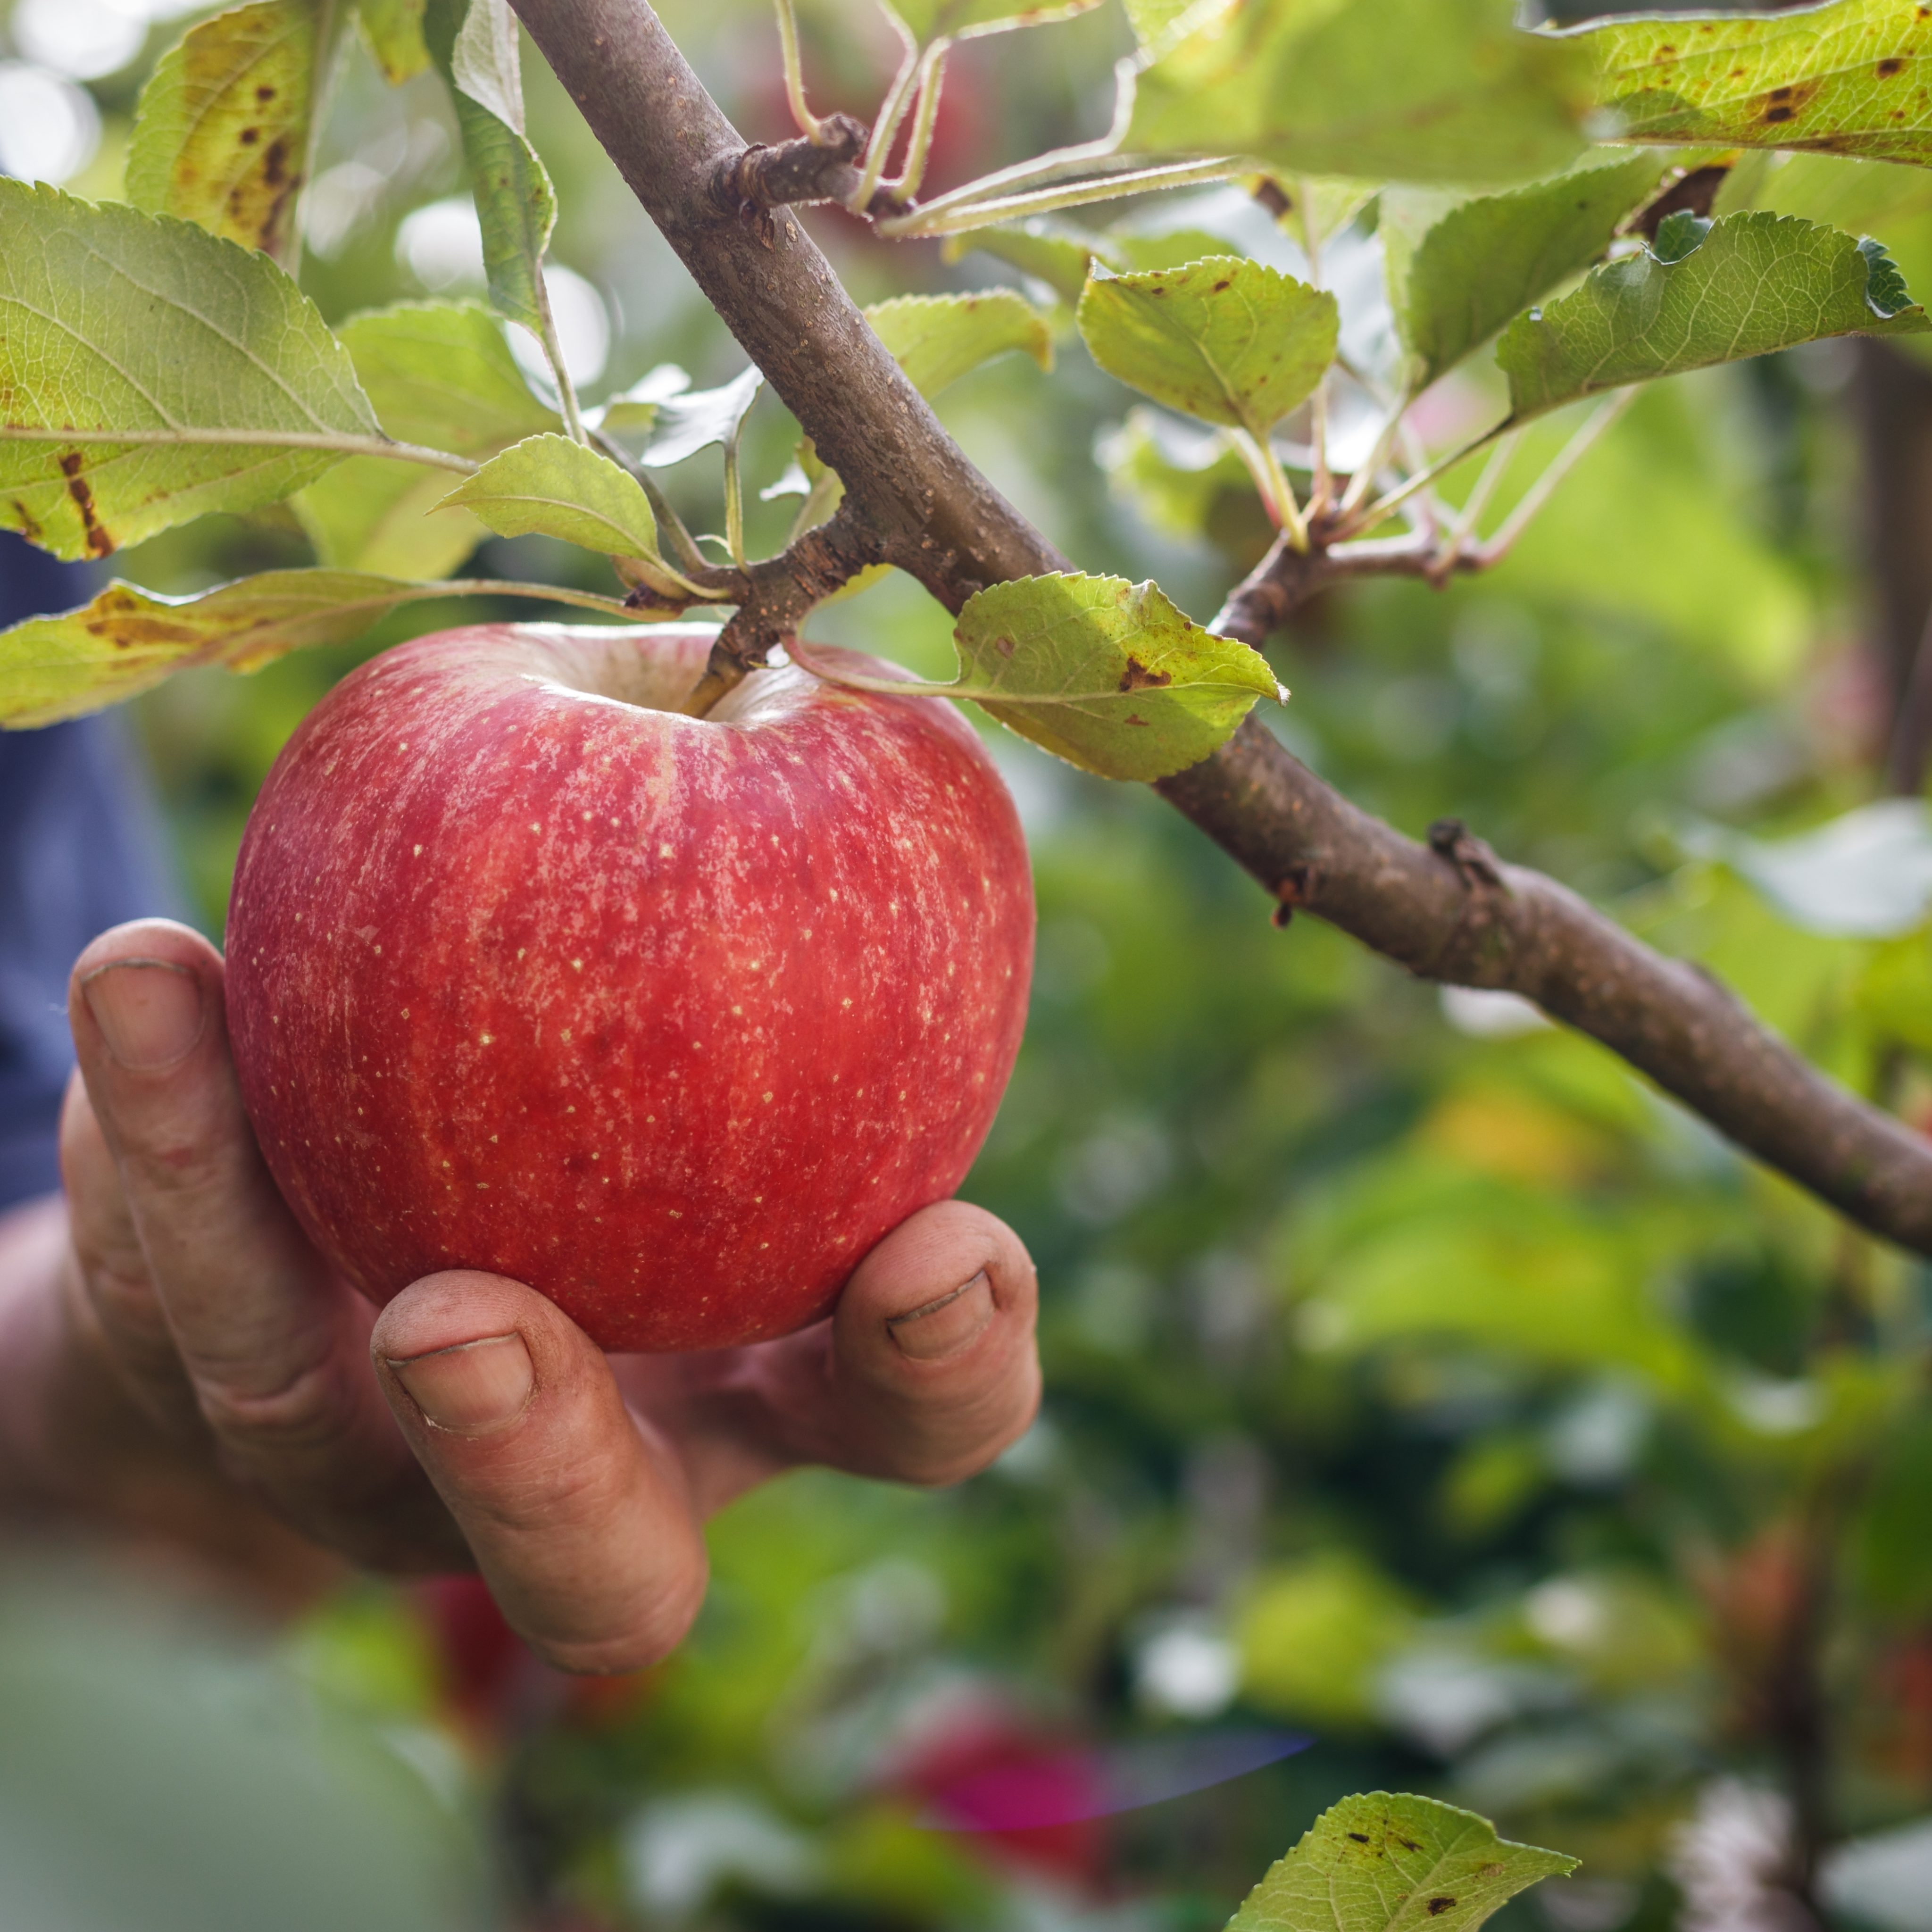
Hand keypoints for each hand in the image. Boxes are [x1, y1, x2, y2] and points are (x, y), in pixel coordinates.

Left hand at [28, 918, 1039, 1671]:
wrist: (383, 1187)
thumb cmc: (625, 1065)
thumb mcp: (724, 987)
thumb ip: (767, 888)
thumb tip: (772, 656)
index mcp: (768, 1371)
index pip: (903, 1410)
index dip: (952, 1355)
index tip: (948, 1246)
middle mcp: (592, 1455)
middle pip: (610, 1579)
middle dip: (563, 1479)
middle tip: (480, 1337)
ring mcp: (391, 1459)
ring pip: (361, 1492)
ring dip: (301, 1322)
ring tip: (327, 1191)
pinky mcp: (232, 1389)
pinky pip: (186, 1292)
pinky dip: (167, 1137)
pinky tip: (150, 972)